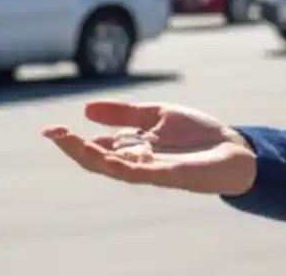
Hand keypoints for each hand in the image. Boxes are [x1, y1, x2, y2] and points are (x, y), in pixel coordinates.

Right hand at [41, 100, 256, 195]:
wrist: (235, 149)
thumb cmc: (199, 135)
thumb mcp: (157, 115)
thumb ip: (125, 114)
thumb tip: (86, 110)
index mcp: (134, 146)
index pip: (97, 145)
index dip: (72, 139)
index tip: (50, 129)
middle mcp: (138, 160)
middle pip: (98, 158)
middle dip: (73, 147)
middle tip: (52, 133)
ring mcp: (151, 169)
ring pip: (112, 167)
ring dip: (88, 156)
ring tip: (68, 142)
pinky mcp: (167, 175)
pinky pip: (137, 172)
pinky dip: (118, 164)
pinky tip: (104, 155)